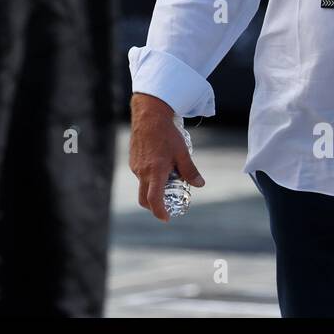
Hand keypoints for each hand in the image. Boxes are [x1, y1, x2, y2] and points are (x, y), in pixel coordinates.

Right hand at [129, 93, 204, 221]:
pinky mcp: (133, 160)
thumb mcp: (182, 152)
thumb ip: (190, 171)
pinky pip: (140, 174)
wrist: (149, 115)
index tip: (166, 218)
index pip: (154, 200)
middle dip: (154, 207)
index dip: (159, 212)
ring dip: (153, 187)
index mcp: (155, 171)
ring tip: (168, 174)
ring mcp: (135, 166)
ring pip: (143, 184)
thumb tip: (200, 184)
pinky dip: (149, 176)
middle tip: (165, 207)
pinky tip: (159, 162)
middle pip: (144, 198)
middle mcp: (142, 172)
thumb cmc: (167, 133)